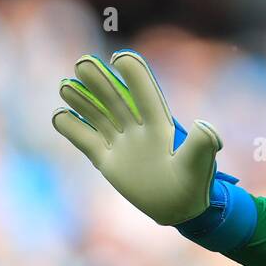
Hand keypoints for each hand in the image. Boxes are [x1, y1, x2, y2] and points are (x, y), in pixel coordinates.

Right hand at [52, 49, 222, 225]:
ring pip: (98, 116)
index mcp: (160, 126)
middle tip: (83, 62)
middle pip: (116, 100)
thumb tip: (206, 126)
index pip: (145, 95)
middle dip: (100, 82)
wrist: (179, 209)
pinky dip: (72, 129)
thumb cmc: (194, 185)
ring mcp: (121, 144)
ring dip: (83, 101)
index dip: (135, 75)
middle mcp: (138, 130)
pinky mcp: (108, 162)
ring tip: (65, 86)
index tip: (121, 57)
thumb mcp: (199, 165)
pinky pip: (87, 142)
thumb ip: (202, 146)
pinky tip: (58, 115)